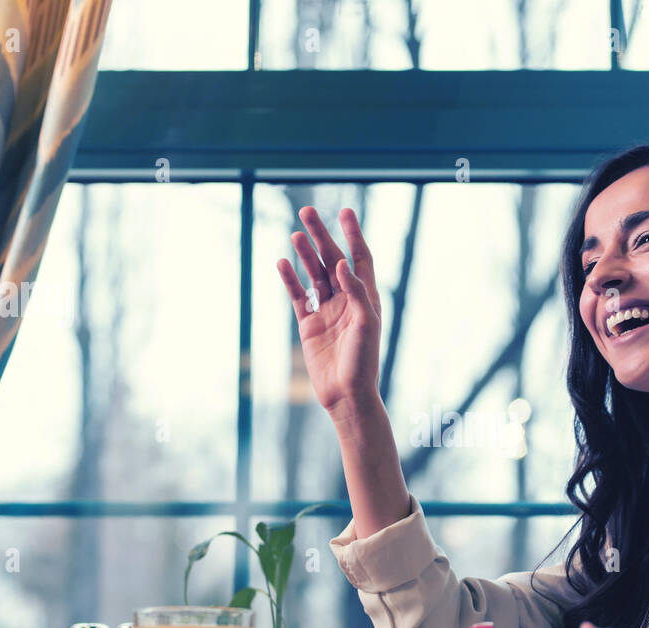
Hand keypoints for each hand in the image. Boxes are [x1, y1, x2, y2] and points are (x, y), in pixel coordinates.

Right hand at [276, 207, 383, 415]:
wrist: (346, 395)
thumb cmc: (363, 362)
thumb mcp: (365, 325)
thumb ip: (354, 292)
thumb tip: (340, 263)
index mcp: (366, 298)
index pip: (360, 258)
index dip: (353, 234)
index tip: (345, 211)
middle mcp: (347, 300)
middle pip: (332, 260)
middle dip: (321, 236)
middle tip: (307, 211)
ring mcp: (327, 311)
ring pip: (314, 274)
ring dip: (305, 254)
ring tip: (295, 234)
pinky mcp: (309, 325)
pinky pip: (298, 296)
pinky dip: (290, 279)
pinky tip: (282, 262)